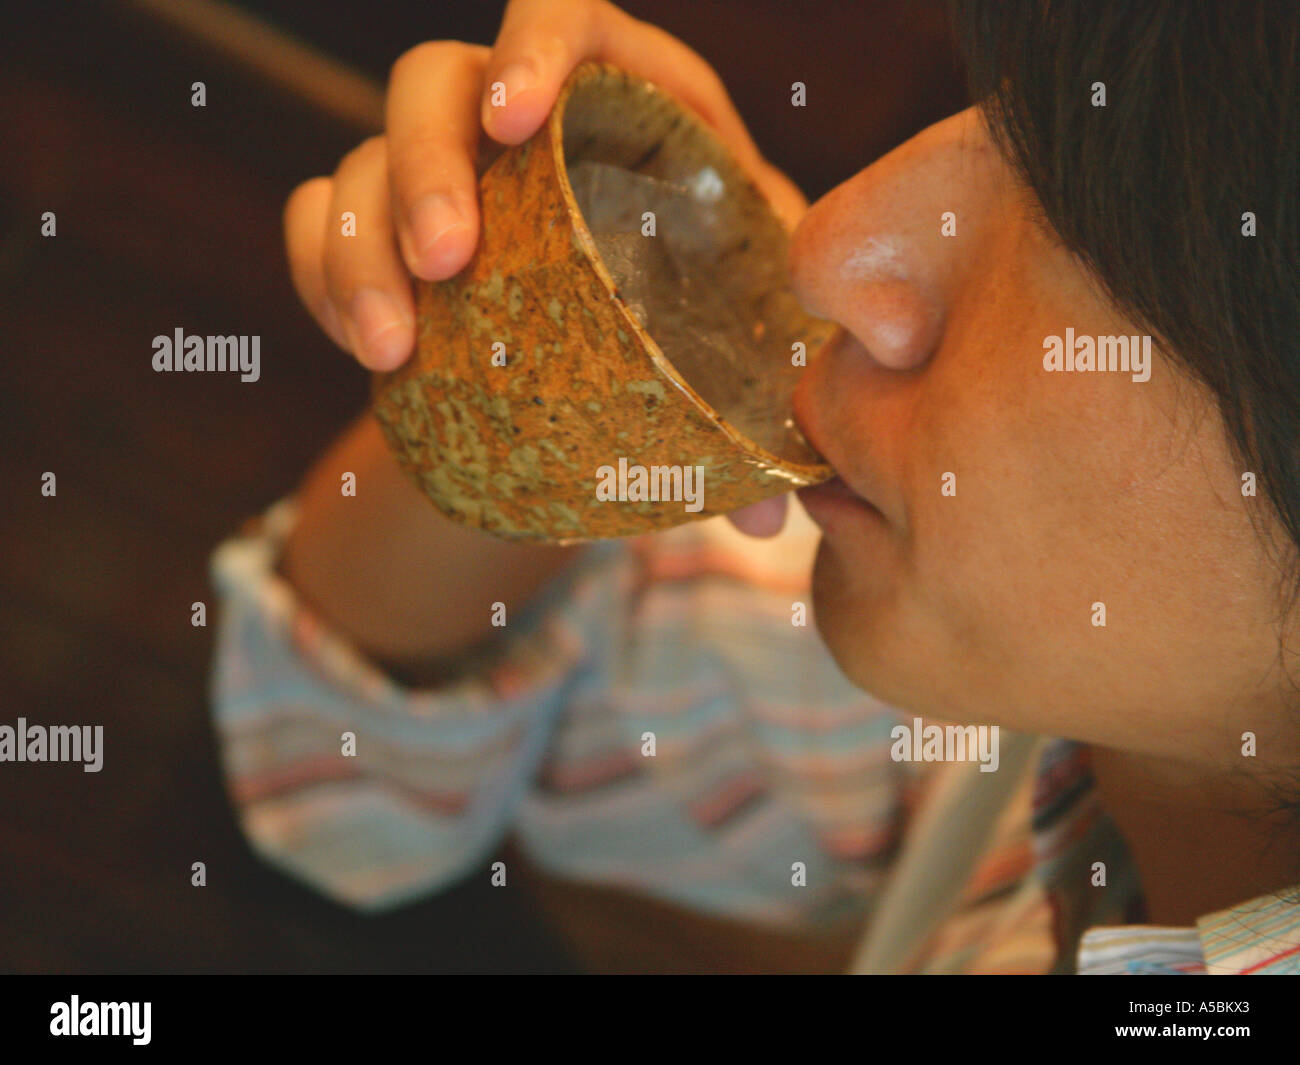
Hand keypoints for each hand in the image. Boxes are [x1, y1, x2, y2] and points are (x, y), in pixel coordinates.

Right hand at [283, 0, 806, 534]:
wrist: (620, 362)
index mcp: (627, 106)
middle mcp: (518, 122)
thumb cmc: (705, 325)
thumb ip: (762, 400)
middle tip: (449, 265)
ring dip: (359, 247)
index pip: (566, 18)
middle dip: (428, 166)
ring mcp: (441, 176)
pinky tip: (364, 350)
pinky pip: (313, 223)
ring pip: (358, 159)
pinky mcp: (382, 233)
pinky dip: (319, 279)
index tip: (513, 120)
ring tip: (394, 352)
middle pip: (431, 81)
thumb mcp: (747, 342)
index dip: (534, 47)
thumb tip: (768, 518)